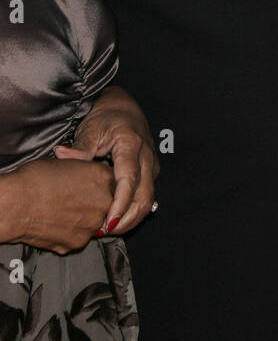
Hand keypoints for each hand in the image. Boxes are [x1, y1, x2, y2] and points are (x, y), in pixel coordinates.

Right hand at [0, 155, 114, 252]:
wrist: (16, 203)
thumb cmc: (34, 180)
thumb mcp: (66, 163)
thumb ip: (84, 171)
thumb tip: (84, 177)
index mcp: (103, 176)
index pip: (109, 182)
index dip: (95, 185)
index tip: (85, 187)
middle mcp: (104, 201)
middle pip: (105, 204)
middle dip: (91, 204)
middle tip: (71, 201)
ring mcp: (93, 224)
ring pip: (92, 222)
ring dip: (81, 219)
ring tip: (60, 211)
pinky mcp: (79, 242)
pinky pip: (78, 237)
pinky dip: (68, 233)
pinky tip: (54, 223)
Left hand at [69, 85, 158, 235]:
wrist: (124, 108)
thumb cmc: (107, 117)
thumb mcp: (90, 128)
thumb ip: (80, 148)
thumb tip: (61, 156)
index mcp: (131, 145)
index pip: (129, 180)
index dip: (120, 204)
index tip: (108, 221)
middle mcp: (146, 158)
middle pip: (144, 197)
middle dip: (128, 219)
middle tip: (106, 232)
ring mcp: (151, 166)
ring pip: (148, 200)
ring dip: (131, 218)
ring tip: (109, 230)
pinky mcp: (150, 172)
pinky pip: (145, 196)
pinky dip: (133, 211)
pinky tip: (116, 219)